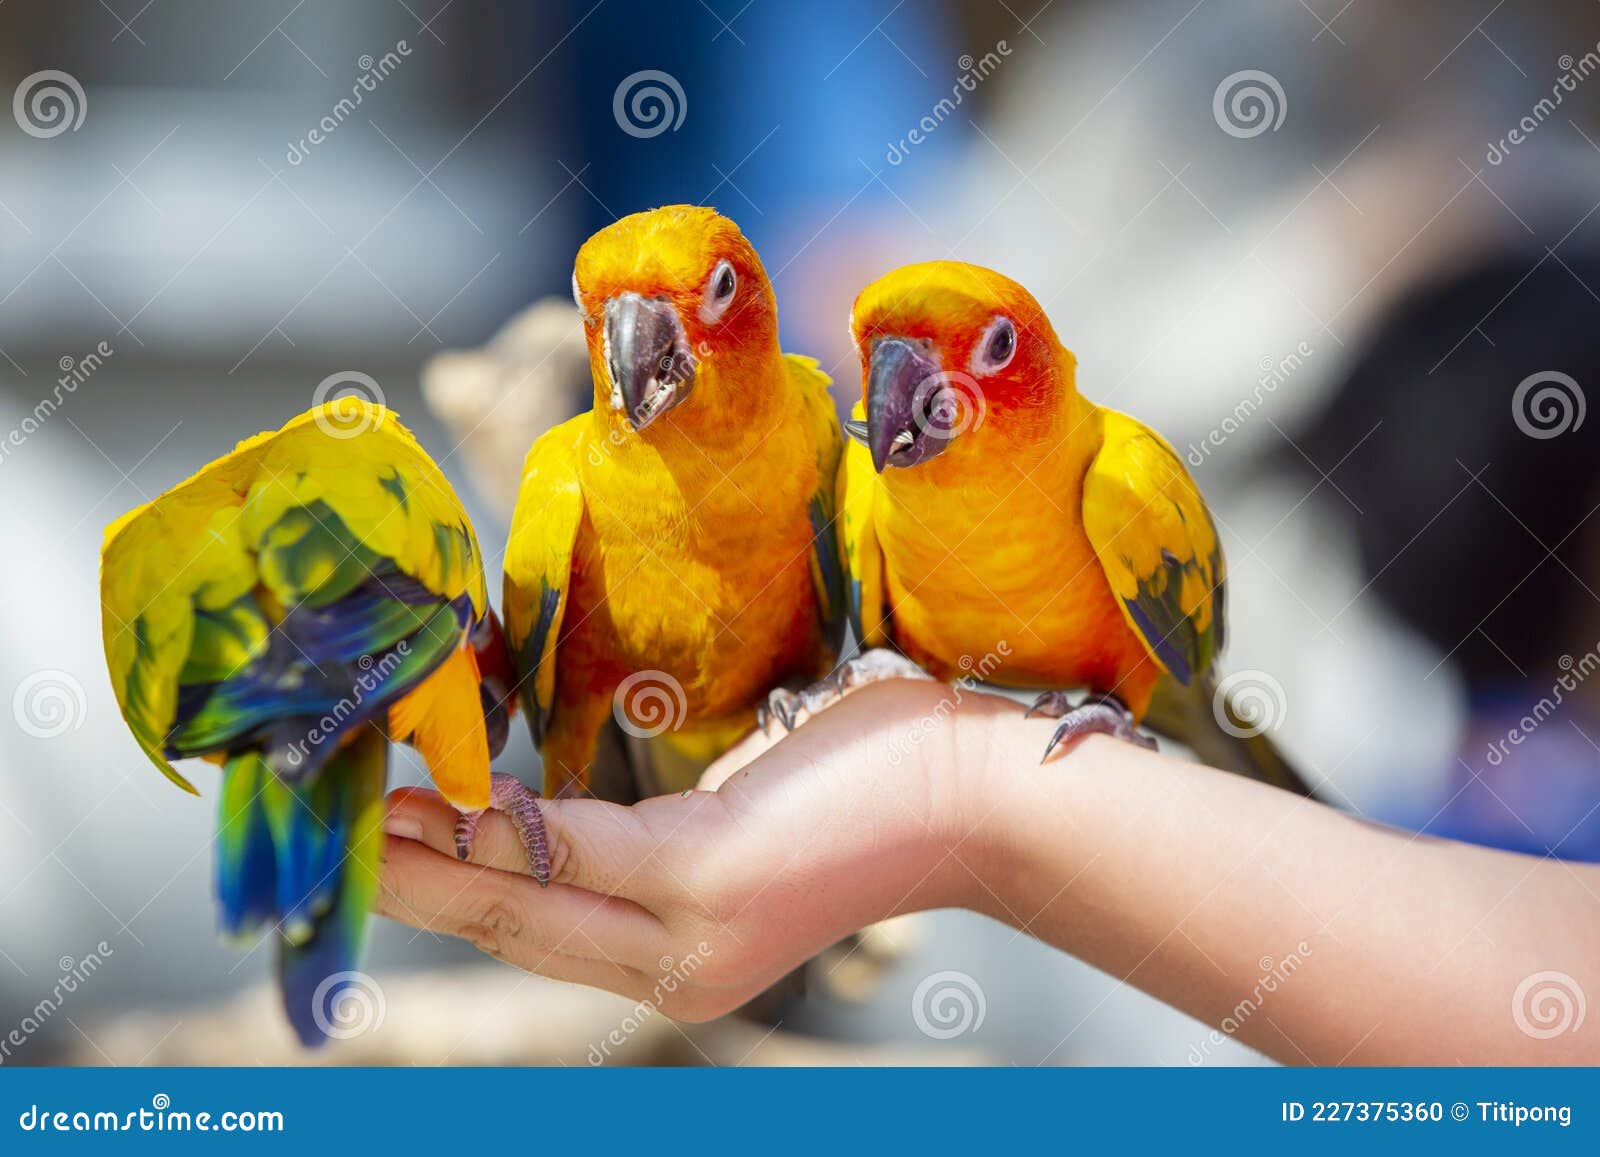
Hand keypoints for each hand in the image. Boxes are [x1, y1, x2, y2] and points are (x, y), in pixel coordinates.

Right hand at [376, 677, 993, 1020]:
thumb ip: (653, 838)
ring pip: (531, 901)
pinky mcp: (709, 877)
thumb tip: (565, 811)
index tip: (382, 855)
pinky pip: (584, 851)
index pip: (542, 930)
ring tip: (366, 823)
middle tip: (341, 841)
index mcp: (678, 957)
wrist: (975, 796)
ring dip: (438, 863)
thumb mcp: (737, 823)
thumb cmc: (860, 786)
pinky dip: (510, 828)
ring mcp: (691, 931)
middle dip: (418, 890)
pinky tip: (452, 804)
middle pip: (515, 931)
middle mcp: (676, 968)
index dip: (453, 899)